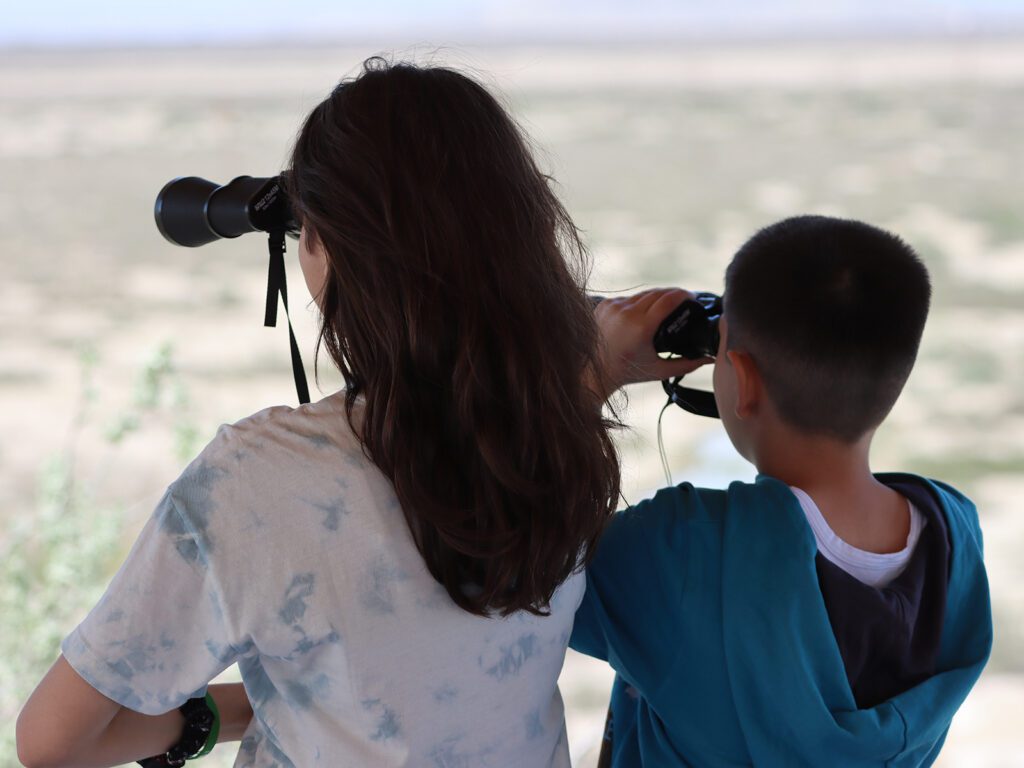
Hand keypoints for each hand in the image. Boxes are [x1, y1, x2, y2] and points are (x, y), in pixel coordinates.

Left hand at [593, 288, 712, 398]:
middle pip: (657, 293)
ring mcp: (613, 307)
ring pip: (642, 293)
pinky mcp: (604, 305)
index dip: (683, 294)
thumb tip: (711, 359)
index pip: (668, 300)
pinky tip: (645, 308)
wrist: (596, 372)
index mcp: (641, 327)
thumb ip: (687, 365)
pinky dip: (638, 302)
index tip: (692, 296)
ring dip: (656, 296)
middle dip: (672, 294)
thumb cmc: (630, 372)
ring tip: (666, 304)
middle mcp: (626, 313)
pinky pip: (628, 298)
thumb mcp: (660, 370)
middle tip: (683, 299)